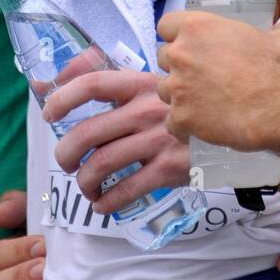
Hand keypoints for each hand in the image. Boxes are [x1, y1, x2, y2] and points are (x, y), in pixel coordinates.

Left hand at [44, 68, 189, 213]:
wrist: (232, 124)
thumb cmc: (179, 106)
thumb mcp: (147, 82)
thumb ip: (99, 74)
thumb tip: (46, 78)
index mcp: (140, 83)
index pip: (92, 84)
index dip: (62, 98)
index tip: (48, 114)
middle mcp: (147, 110)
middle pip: (88, 133)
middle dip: (65, 153)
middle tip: (65, 162)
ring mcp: (158, 141)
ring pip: (101, 165)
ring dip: (84, 182)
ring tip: (86, 187)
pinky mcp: (170, 170)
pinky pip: (126, 190)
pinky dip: (106, 202)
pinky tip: (103, 204)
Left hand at [157, 11, 279, 148]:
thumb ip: (273, 29)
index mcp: (198, 28)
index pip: (166, 25)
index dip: (176, 36)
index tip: (189, 45)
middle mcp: (181, 55)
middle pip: (163, 58)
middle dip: (178, 66)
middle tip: (200, 76)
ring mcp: (178, 88)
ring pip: (165, 90)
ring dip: (180, 96)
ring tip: (202, 103)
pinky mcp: (181, 118)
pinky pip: (173, 123)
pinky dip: (184, 126)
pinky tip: (201, 127)